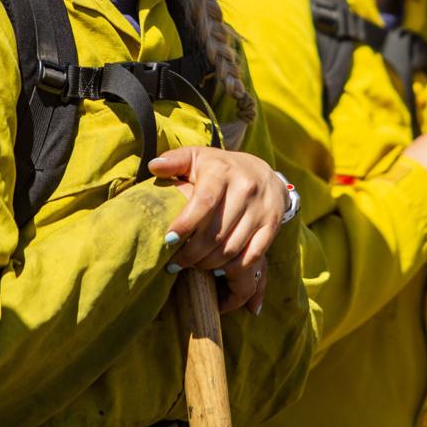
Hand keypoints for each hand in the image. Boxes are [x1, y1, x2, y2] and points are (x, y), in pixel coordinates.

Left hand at [148, 146, 288, 281]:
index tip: (168, 241)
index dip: (185, 225)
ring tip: (194, 265)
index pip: (203, 203)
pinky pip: (252, 255)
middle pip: (216, 233)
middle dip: (192, 254)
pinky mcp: (273, 223)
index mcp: (223, 172)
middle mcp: (246, 188)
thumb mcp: (197, 158)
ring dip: (209, 263)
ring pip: (232, 248)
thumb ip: (173, 161)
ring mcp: (262, 207)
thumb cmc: (220, 169)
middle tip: (176, 263)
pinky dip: (233, 267)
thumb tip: (154, 166)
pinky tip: (218, 269)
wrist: (262, 172)